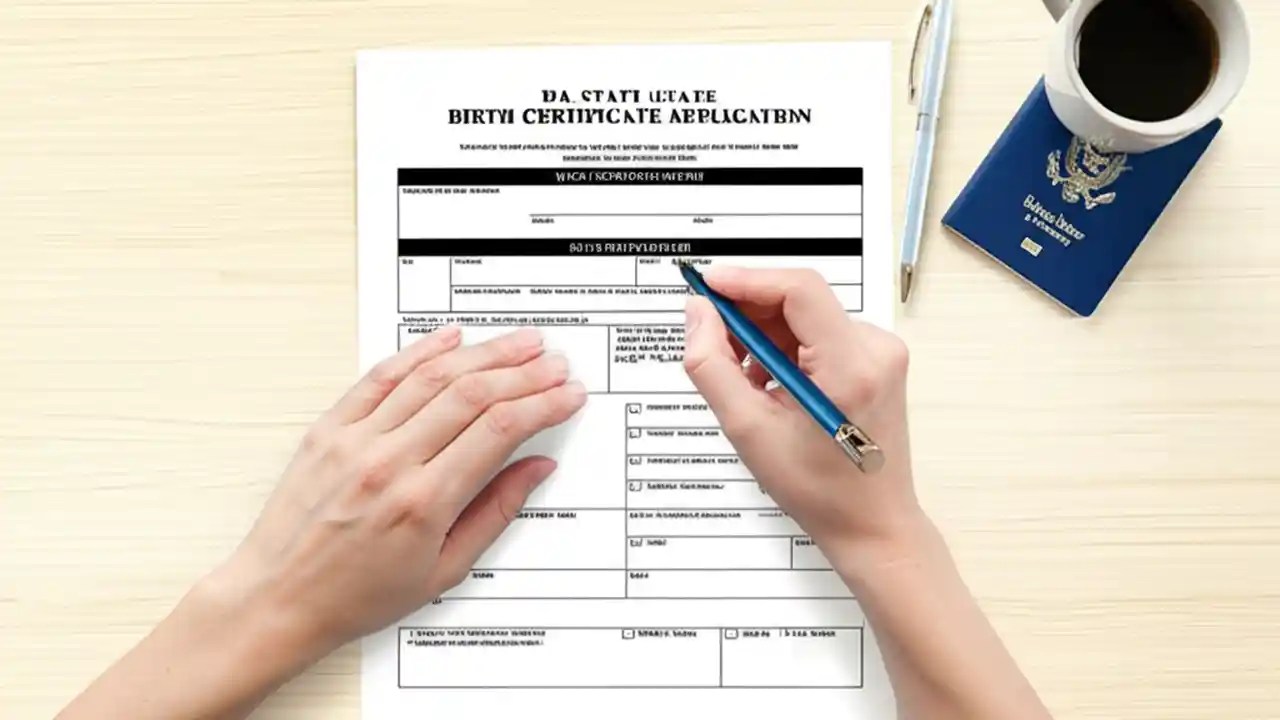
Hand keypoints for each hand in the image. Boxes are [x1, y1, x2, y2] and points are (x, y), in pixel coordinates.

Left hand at [205, 327, 585, 662]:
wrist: (276, 600)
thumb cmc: (356, 596)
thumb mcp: (443, 571)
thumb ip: (495, 512)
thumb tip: (536, 469)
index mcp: (423, 503)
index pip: (499, 431)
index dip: (543, 404)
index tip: (567, 395)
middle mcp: (389, 463)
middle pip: (472, 395)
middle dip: (524, 373)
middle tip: (554, 363)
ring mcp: (355, 440)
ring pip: (432, 376)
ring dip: (484, 354)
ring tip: (519, 343)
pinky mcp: (329, 429)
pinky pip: (381, 377)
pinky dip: (420, 352)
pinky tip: (451, 339)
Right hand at [682, 267, 921, 582]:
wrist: (871, 524)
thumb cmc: (821, 491)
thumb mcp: (748, 429)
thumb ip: (712, 365)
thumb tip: (698, 315)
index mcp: (851, 367)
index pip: (798, 290)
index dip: (747, 281)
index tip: (709, 286)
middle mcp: (875, 350)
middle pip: (799, 301)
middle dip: (750, 316)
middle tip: (714, 345)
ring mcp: (881, 354)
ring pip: (806, 318)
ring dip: (768, 338)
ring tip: (750, 385)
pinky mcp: (877, 361)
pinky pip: (821, 335)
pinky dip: (788, 351)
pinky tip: (775, 388)